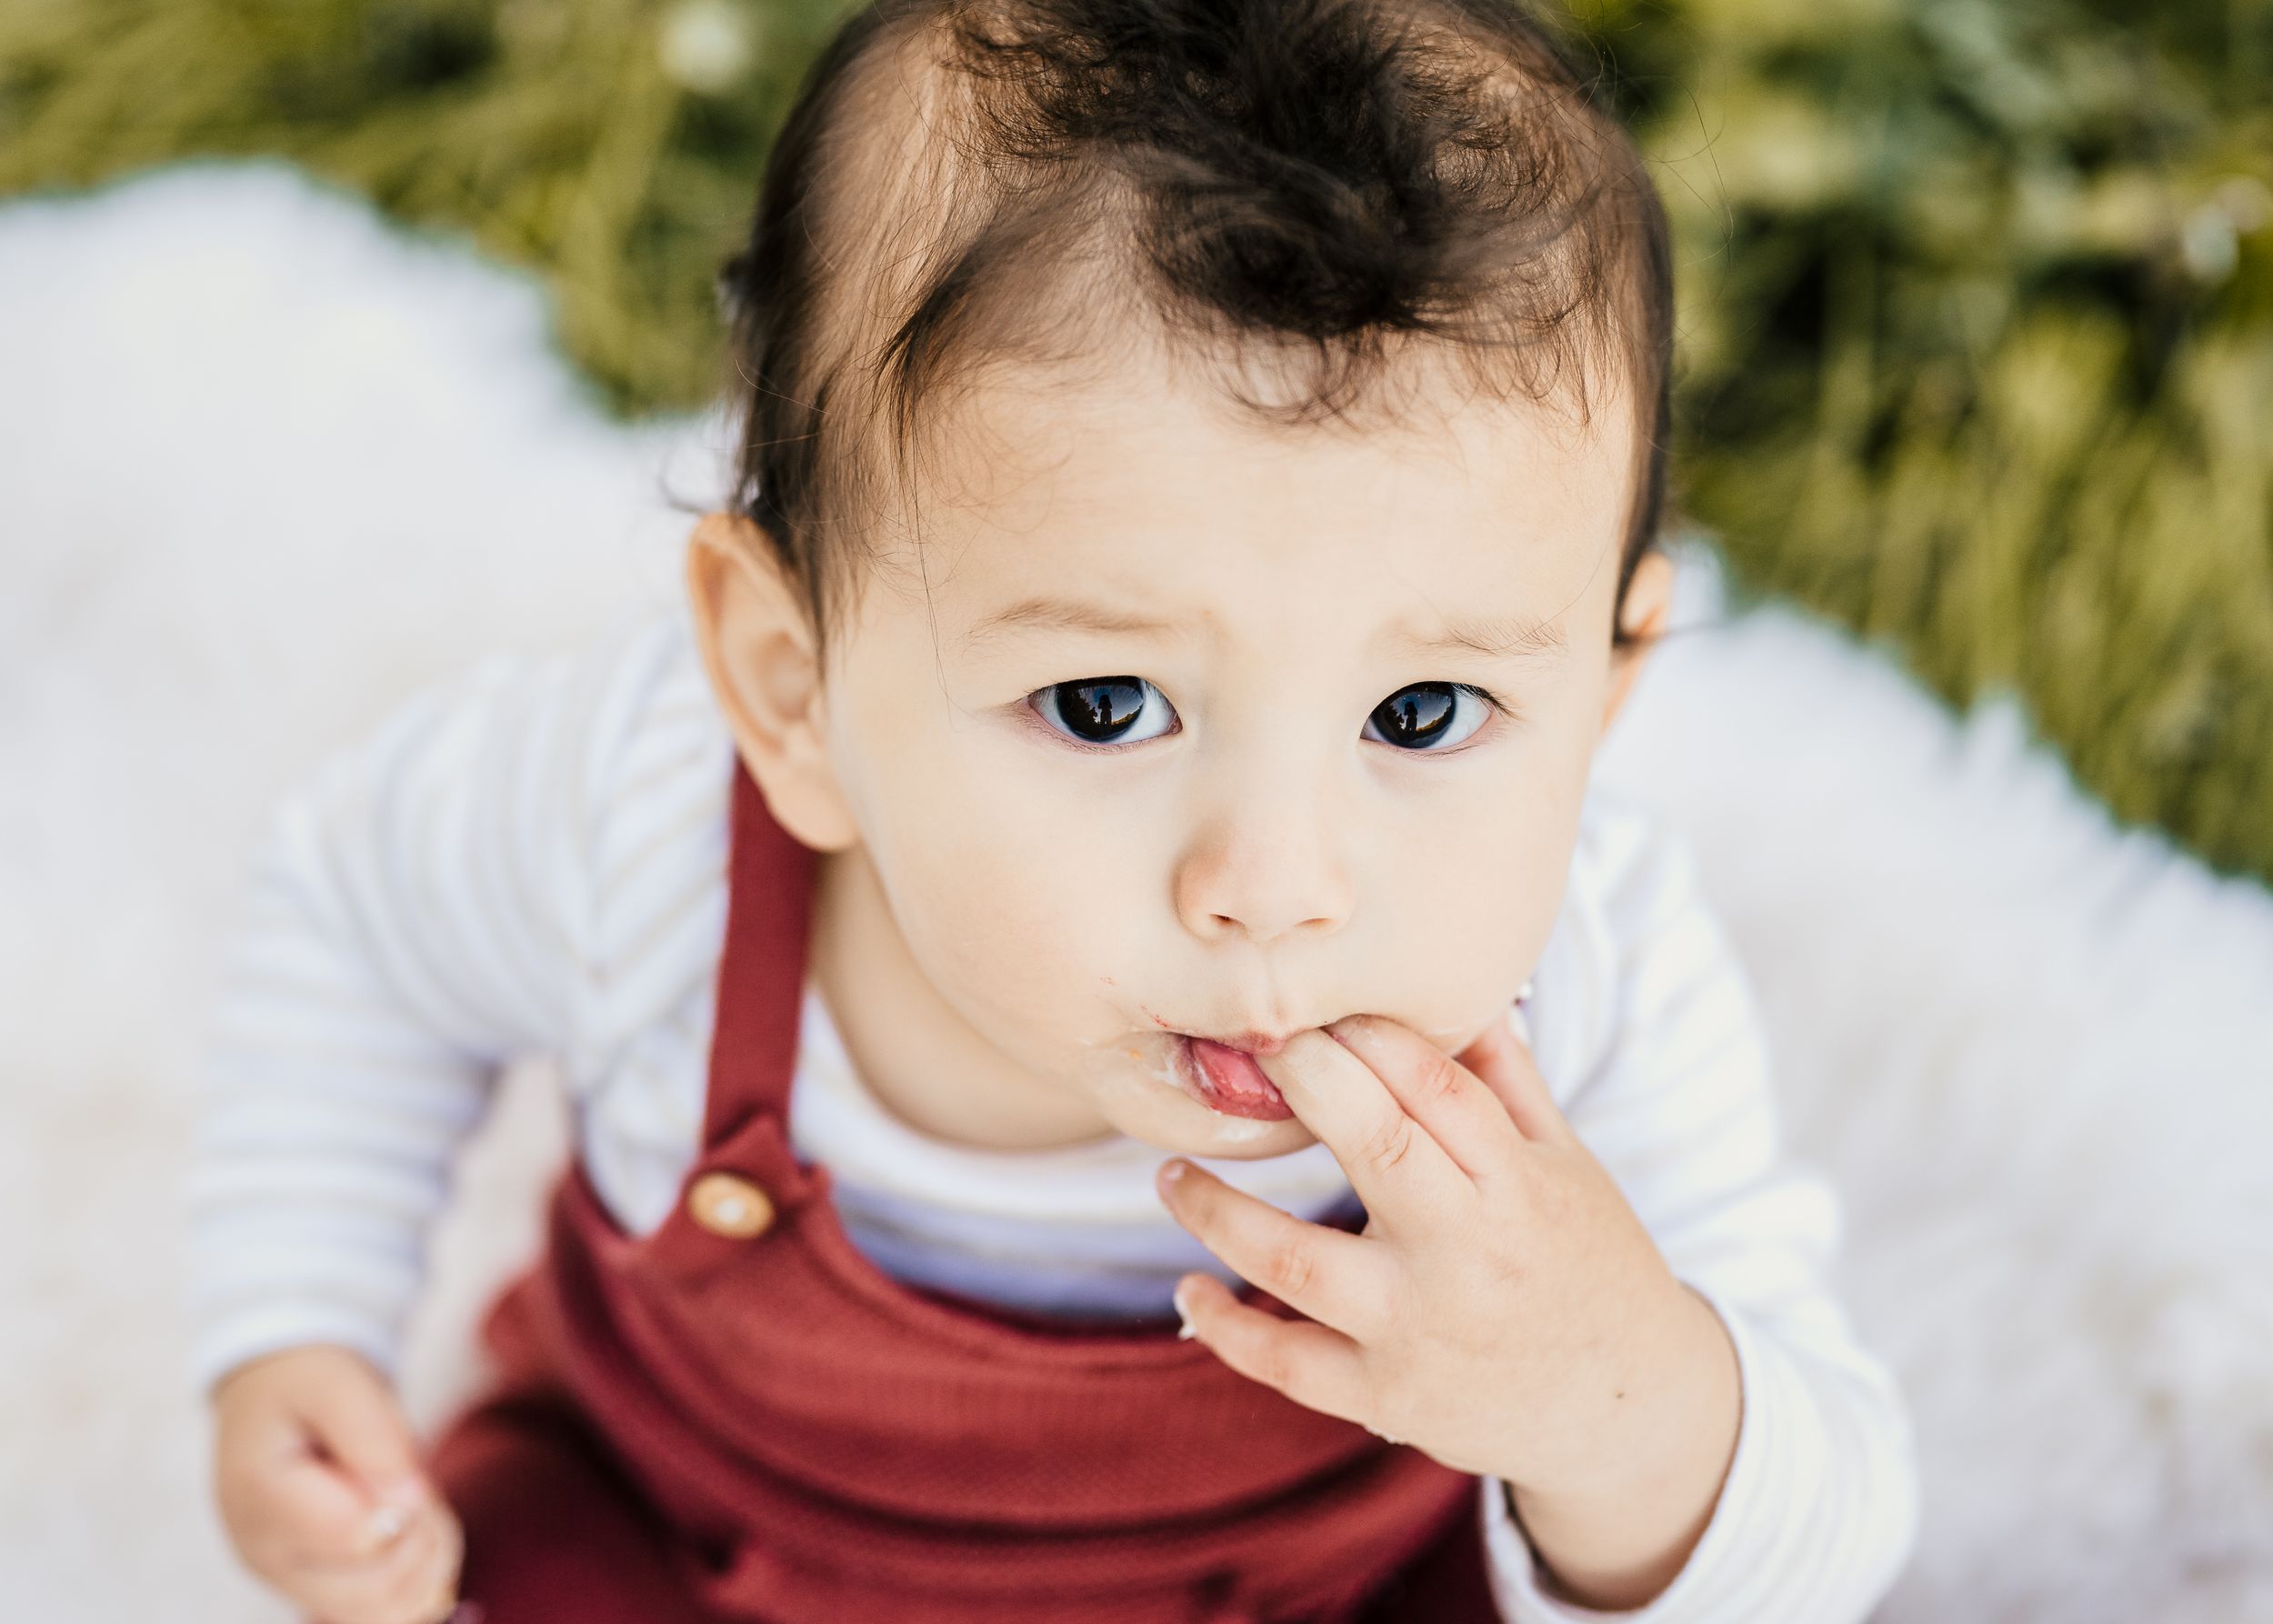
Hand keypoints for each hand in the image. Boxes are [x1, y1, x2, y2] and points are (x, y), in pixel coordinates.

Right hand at [210, 1344, 465, 1623]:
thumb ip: (372, 1438)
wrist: (271, 1397)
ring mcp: (288, 1580)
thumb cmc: (305, 1385)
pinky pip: (382, 1615)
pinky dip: (420, 1582)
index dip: (404, 1508)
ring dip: (429, 1563)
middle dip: (422, 1537)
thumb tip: (405, 1503)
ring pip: (385, 1613)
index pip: (356, 1539)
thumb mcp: (336, 1383)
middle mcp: (266, 1555)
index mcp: (262, 1500)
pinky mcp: (314, 1591)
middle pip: (376, 1588)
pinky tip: (418, 1535)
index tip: (406, 1472)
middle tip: (418, 1484)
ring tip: (421, 1506)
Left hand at [1153, 1009, 1723, 1504]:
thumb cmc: (1591, 1262)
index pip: (1435, 1084)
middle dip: (1299, 1079)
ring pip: (1293, 1258)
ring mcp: (1419, 1330)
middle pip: (1371, 1145)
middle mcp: (1467, 1253)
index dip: (1366, 1032)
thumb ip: (1506, 1079)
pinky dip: (1225, 1327)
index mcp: (1516, 1183)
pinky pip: (1283, 1362)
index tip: (1312, 1001)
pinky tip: (1190, 1289)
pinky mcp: (1386, 1397)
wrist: (1631, 1411)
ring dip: (1217, 1209)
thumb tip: (1460, 987)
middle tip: (1244, 1042)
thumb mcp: (1568, 1162)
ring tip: (1170, 1173)